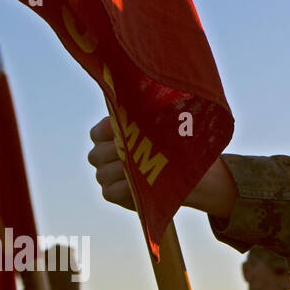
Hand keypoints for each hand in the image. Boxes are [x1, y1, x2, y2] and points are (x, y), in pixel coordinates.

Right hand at [88, 116, 238, 217]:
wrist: (193, 173)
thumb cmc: (179, 143)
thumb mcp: (169, 124)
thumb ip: (155, 113)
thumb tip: (155, 95)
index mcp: (110, 134)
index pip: (98, 133)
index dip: (109, 130)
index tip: (127, 129)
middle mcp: (103, 155)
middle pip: (97, 154)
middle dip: (117, 151)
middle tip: (137, 149)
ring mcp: (106, 175)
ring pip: (103, 173)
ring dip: (124, 170)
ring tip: (144, 166)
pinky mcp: (113, 194)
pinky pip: (110, 191)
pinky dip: (124, 188)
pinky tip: (141, 184)